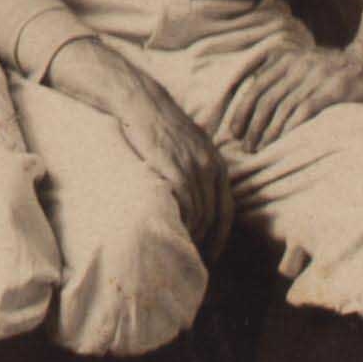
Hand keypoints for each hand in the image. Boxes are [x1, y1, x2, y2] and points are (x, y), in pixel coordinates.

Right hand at [59, 42, 228, 249]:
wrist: (136, 99)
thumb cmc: (154, 123)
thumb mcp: (186, 144)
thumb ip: (193, 168)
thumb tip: (189, 196)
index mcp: (217, 164)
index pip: (227, 211)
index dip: (219, 237)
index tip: (209, 255)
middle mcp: (211, 168)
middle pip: (215, 217)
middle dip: (206, 243)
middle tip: (192, 262)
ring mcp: (194, 169)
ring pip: (200, 215)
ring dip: (192, 237)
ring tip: (176, 251)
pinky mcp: (175, 169)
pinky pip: (185, 206)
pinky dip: (181, 224)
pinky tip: (169, 233)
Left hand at [213, 35, 362, 154]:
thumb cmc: (333, 66)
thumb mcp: (301, 60)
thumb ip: (278, 71)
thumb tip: (251, 93)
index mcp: (285, 58)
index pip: (255, 87)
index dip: (241, 110)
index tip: (233, 130)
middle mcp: (296, 66)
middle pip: (265, 99)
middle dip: (251, 125)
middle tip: (243, 146)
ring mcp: (314, 77)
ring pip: (282, 108)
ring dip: (267, 131)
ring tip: (259, 148)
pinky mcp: (332, 90)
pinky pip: (304, 111)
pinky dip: (290, 127)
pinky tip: (283, 142)